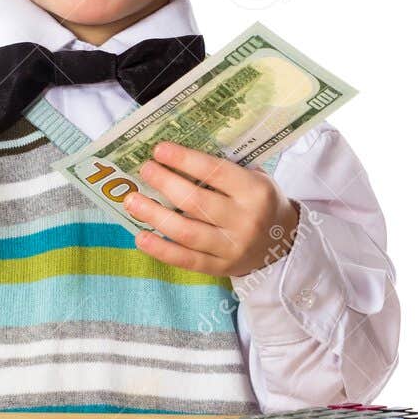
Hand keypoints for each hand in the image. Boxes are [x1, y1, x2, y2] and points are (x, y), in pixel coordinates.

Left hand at [125, 141, 299, 277]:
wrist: (285, 243)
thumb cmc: (261, 202)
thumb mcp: (256, 178)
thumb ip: (224, 169)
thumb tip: (177, 155)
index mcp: (256, 192)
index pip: (215, 172)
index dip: (184, 160)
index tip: (159, 150)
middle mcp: (246, 220)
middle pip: (196, 202)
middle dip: (165, 183)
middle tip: (143, 170)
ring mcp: (233, 248)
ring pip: (186, 232)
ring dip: (154, 215)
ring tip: (132, 201)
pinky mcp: (221, 268)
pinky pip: (186, 260)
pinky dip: (160, 250)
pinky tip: (140, 236)